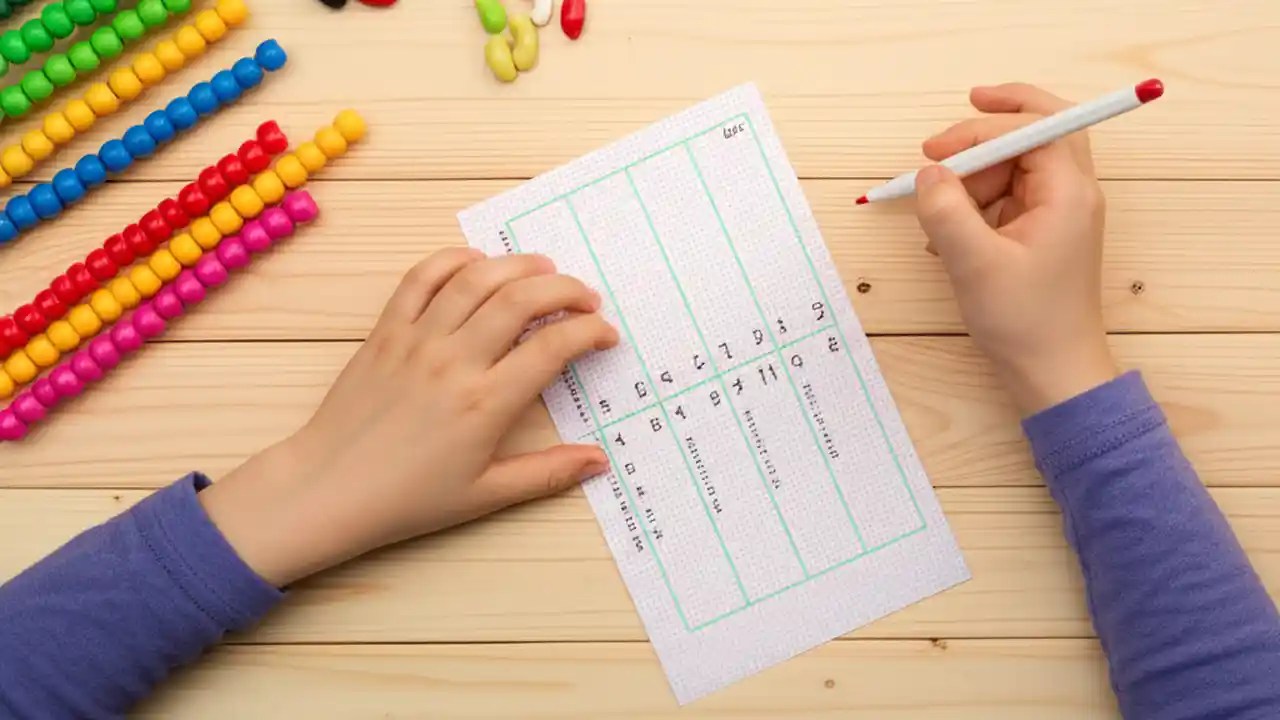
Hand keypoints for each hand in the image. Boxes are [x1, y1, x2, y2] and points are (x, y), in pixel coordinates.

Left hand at [199, 249, 618, 585]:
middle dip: (566, 289)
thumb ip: (548, 473)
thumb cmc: (407, 498)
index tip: (605, 336)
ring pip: (476, 278)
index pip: (553, 347)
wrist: (328, 488)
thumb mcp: (486, 495)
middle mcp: (455, 362)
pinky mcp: (386, 331)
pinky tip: (477, 263)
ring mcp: (417, 340)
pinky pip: (421, 278)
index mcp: (486, 404)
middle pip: (522, 299)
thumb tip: (599, 461)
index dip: (591, 332)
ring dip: (518, 265)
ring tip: (544, 270)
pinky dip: (453, 260)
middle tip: (585, 298)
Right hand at [912, 82, 1117, 415]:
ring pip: (1020, 163)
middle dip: (995, 122)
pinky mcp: (1045, 232)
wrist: (1054, 372)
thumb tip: (928, 174)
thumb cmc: (1024, 322)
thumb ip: (946, 210)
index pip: (1032, 128)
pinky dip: (980, 201)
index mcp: (1069, 193)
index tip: (934, 151)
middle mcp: (1073, 193)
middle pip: (1043, 128)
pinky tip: (950, 231)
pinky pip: (1013, 194)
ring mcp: (1061, 212)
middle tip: (954, 123)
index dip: (980, 129)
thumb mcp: (974, 264)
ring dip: (978, 174)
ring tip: (941, 211)